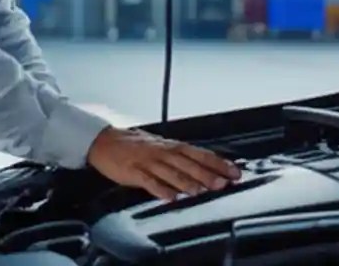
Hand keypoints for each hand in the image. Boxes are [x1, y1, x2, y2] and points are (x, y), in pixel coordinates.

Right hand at [86, 126, 241, 201]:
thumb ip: (180, 156)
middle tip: (222, 183)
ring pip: (171, 172)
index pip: (199, 153)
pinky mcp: (134, 171)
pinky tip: (170, 197)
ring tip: (200, 192)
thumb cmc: (134, 144)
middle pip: (188, 163)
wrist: (105, 141)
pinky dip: (160, 189)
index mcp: (171, 146)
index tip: (234, 171)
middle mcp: (162, 152)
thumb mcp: (160, 145)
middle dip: (207, 174)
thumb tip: (204, 166)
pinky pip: (148, 181)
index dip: (218, 163)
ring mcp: (148, 161)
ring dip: (186, 182)